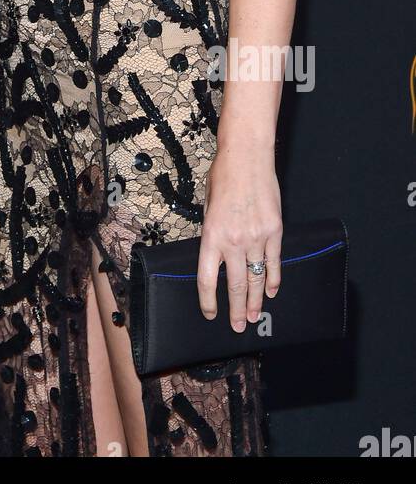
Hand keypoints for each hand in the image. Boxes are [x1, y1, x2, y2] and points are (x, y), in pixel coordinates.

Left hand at [197, 150, 281, 330]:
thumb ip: (213, 234)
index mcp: (211, 235)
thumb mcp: (207, 207)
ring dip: (255, 300)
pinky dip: (274, 279)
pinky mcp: (275, 231)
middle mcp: (233, 241)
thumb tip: (217, 257)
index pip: (207, 278)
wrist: (247, 157)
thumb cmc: (223, 178)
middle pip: (234, 285)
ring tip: (254, 316)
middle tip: (237, 326)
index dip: (208, 301)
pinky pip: (275, 262)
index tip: (210, 314)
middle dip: (235, 309)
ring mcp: (257, 237)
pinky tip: (272, 291)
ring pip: (256, 277)